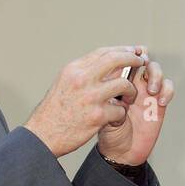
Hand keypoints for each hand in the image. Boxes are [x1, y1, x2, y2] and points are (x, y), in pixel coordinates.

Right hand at [24, 46, 147, 157]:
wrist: (42, 135)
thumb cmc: (54, 112)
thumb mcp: (63, 84)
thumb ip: (83, 74)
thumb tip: (105, 65)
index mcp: (73, 70)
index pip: (103, 52)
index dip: (121, 50)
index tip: (132, 51)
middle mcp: (82, 79)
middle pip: (116, 59)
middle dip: (133, 59)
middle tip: (142, 62)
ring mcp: (90, 97)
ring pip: (124, 84)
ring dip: (131, 92)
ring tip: (128, 100)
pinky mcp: (97, 116)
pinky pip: (121, 110)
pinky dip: (121, 116)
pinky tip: (115, 120)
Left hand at [97, 47, 174, 165]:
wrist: (120, 153)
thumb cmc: (106, 133)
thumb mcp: (100, 111)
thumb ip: (105, 95)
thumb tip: (113, 80)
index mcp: (115, 80)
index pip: (121, 56)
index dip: (125, 52)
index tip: (125, 57)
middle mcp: (131, 83)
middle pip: (141, 57)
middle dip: (142, 58)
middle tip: (141, 66)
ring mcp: (146, 92)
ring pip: (155, 69)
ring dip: (155, 74)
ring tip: (151, 89)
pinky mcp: (159, 103)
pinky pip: (168, 87)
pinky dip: (167, 89)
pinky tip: (162, 100)